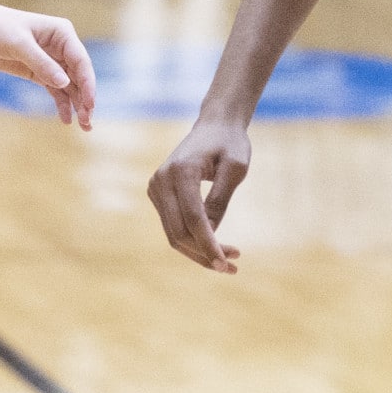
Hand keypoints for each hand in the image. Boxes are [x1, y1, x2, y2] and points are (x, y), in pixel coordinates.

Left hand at [0, 0, 96, 127]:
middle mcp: (61, 46)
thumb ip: (41, 63)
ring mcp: (51, 60)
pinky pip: (55, 89)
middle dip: (85, 99)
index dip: (88, 84)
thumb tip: (65, 83)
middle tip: (87, 122)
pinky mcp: (38, 71)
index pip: (81, 61)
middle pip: (79, 76)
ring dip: (77, 104)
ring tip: (83, 126)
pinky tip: (65, 119)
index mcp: (62, 33)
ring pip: (70, 85)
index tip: (90, 104)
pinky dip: (62, 103)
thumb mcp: (18, 44)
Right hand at [147, 116, 251, 271]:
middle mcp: (161, 180)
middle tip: (232, 266)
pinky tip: (214, 246)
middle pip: (178, 232)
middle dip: (204, 253)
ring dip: (199, 251)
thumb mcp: (235, 169)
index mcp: (180, 171)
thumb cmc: (230, 144)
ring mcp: (155, 187)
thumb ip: (220, 200)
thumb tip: (210, 233)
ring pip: (173, 234)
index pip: (192, 218)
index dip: (209, 244)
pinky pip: (173, 226)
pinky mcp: (158, 194)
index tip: (226, 263)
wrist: (214, 126)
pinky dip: (192, 240)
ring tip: (228, 261)